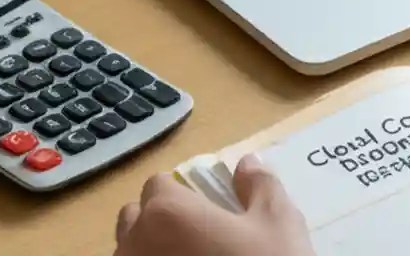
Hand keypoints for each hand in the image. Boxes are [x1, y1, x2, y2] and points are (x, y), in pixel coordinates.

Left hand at [115, 154, 315, 255]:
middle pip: (135, 219)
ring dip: (151, 253)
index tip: (211, 214)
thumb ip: (260, 186)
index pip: (158, 185)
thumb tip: (247, 163)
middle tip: (201, 244)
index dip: (185, 195)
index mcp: (167, 213)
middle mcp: (134, 244)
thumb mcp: (279, 225)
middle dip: (160, 223)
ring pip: (130, 254)